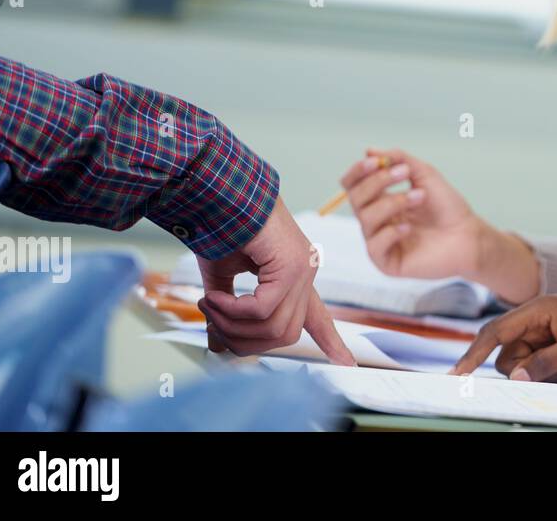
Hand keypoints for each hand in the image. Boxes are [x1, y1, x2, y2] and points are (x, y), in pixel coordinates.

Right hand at [195, 196, 354, 365]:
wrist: (219, 194)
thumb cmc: (220, 228)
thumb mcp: (222, 280)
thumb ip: (227, 313)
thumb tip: (217, 347)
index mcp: (294, 277)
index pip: (319, 317)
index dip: (331, 342)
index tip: (347, 363)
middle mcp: (305, 275)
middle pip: (285, 336)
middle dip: (243, 341)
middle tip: (212, 322)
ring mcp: (303, 269)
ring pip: (275, 327)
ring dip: (233, 325)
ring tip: (209, 306)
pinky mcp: (292, 264)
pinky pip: (263, 309)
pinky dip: (234, 311)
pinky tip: (214, 298)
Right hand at [340, 148, 484, 279]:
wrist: (467, 234)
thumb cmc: (446, 206)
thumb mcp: (424, 174)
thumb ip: (398, 159)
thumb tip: (368, 150)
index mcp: (379, 199)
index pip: (353, 185)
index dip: (359, 171)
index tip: (376, 161)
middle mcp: (375, 220)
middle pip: (355, 198)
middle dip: (378, 182)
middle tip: (404, 173)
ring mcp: (379, 241)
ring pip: (366, 218)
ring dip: (393, 202)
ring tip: (420, 196)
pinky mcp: (387, 262)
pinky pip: (374, 246)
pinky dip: (390, 232)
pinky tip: (409, 228)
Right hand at [450, 295, 556, 381]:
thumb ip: (547, 362)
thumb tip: (516, 378)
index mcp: (538, 309)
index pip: (495, 332)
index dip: (474, 353)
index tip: (458, 374)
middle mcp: (535, 321)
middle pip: (507, 356)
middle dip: (528, 369)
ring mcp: (542, 336)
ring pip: (522, 367)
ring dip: (543, 374)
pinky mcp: (550, 348)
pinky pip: (537, 370)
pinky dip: (553, 374)